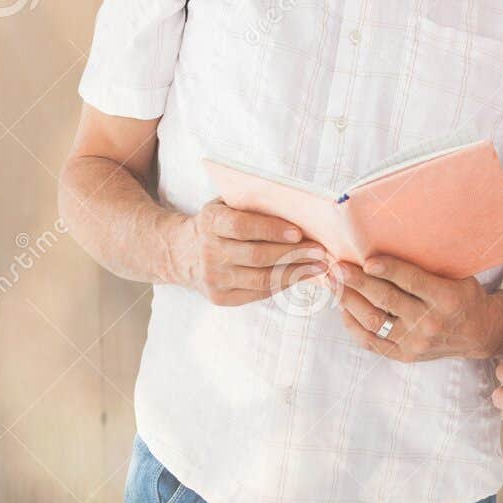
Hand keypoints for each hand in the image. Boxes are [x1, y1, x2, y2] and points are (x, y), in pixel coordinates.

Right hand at [171, 199, 328, 306]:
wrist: (180, 254)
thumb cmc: (216, 224)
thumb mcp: (224, 206)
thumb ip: (250, 205)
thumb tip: (296, 208)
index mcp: (210, 222)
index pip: (242, 226)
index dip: (272, 229)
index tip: (299, 232)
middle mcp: (209, 251)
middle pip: (257, 255)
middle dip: (294, 254)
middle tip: (321, 251)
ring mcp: (214, 278)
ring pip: (262, 278)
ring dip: (295, 273)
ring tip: (319, 266)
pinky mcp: (220, 297)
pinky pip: (258, 292)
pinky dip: (283, 284)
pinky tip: (300, 276)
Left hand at [337, 254, 496, 360]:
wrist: (479, 333)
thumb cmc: (463, 295)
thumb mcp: (455, 276)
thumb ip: (426, 265)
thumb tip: (387, 245)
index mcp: (446, 297)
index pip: (412, 281)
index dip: (388, 270)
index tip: (366, 260)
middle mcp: (430, 322)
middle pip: (387, 300)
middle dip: (357, 282)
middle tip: (337, 267)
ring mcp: (416, 342)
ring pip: (374, 321)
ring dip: (349, 301)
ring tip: (334, 284)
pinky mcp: (405, 355)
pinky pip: (372, 342)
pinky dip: (354, 326)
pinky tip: (343, 309)